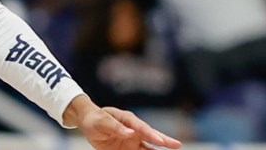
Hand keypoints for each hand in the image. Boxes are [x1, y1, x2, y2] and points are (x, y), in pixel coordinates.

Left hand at [65, 96, 180, 149]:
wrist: (88, 122)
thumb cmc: (95, 118)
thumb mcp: (102, 121)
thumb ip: (115, 127)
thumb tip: (130, 133)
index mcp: (128, 120)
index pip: (142, 128)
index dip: (152, 134)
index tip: (161, 141)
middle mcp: (134, 130)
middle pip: (151, 137)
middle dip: (164, 141)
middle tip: (177, 145)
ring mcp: (133, 141)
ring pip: (148, 149)